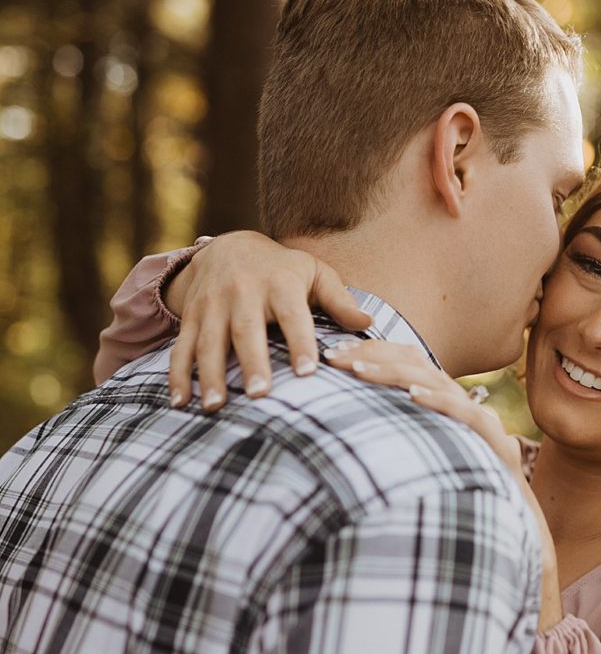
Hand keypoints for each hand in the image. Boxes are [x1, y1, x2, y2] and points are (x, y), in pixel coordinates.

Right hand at [165, 230, 372, 410]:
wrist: (228, 247)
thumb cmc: (282, 269)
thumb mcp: (314, 274)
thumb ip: (339, 299)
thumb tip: (368, 323)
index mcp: (280, 284)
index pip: (292, 315)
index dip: (300, 342)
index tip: (307, 372)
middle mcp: (243, 292)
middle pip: (246, 330)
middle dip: (251, 362)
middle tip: (260, 394)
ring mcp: (212, 304)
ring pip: (209, 341)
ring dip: (210, 375)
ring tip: (215, 406)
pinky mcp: (191, 316)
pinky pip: (182, 347)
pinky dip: (178, 375)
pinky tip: (180, 403)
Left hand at [322, 340, 563, 629]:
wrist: (513, 546)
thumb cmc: (460, 513)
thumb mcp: (416, 473)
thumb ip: (392, 449)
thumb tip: (341, 440)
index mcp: (442, 410)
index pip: (407, 365)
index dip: (370, 354)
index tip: (329, 356)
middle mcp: (463, 409)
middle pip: (418, 363)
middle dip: (371, 355)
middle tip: (330, 357)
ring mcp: (482, 427)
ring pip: (438, 383)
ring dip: (395, 373)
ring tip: (358, 371)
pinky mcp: (497, 450)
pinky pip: (468, 417)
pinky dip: (440, 402)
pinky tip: (413, 395)